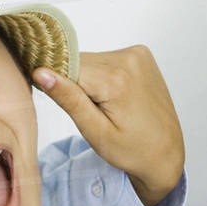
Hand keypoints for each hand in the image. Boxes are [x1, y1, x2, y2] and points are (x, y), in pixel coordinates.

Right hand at [33, 45, 183, 205]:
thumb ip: (69, 99)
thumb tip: (41, 72)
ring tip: (107, 106)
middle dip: (75, 84)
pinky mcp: (141, 54)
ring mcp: (138, 54)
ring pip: (90, 60)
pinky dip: (103, 76)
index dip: (57, 84)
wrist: (166, 151)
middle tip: (92, 111)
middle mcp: (129, 59)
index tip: (65, 103)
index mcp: (116, 79)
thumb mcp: (95, 132)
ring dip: (89, 80)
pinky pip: (106, 59)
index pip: (64, 66)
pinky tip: (116, 96)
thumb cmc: (132, 150)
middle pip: (77, 61)